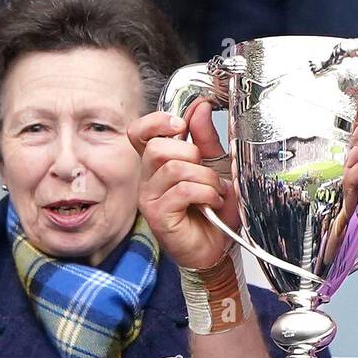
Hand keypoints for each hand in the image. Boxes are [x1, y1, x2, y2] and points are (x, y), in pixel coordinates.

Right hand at [128, 98, 239, 270]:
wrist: (218, 250)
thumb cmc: (213, 213)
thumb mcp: (215, 167)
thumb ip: (205, 138)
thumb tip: (199, 107)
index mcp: (157, 163)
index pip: (139, 132)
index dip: (157, 122)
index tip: (181, 125)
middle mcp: (148, 179)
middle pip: (158, 147)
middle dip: (191, 153)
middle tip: (207, 172)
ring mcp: (150, 198)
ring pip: (173, 168)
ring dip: (204, 177)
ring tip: (214, 191)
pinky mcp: (158, 215)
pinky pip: (181, 191)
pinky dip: (205, 193)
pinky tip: (212, 203)